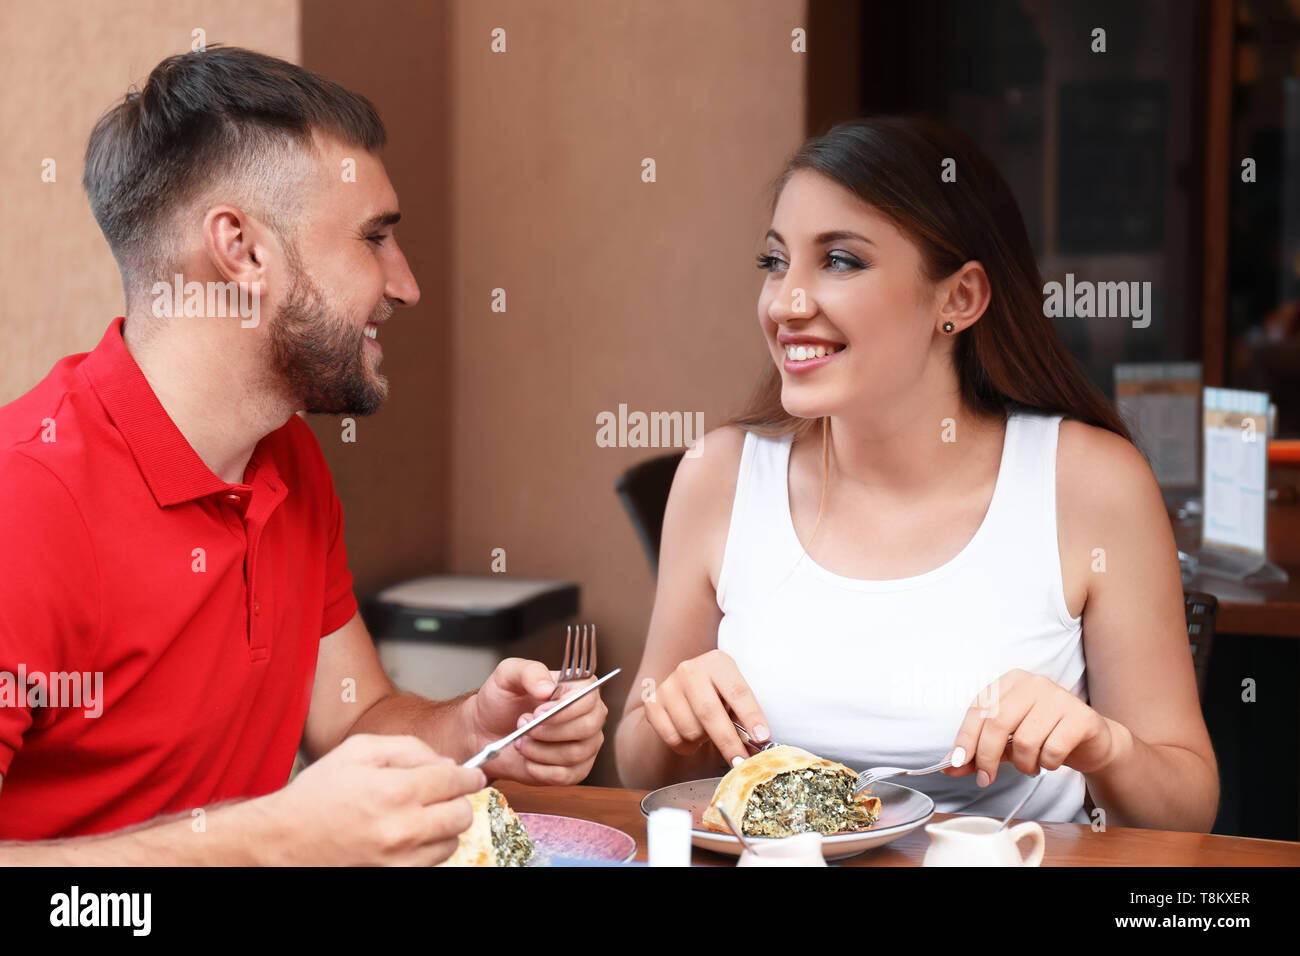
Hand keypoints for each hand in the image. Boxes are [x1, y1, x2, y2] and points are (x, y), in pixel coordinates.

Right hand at [273, 734, 485, 864]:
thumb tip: (447, 763)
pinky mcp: (393, 876)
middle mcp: (401, 829)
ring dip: (444, 826)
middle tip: (444, 793)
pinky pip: (431, 862)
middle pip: (461, 815)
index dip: (469, 776)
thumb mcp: (358, 751)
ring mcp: (398, 859)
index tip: (472, 775)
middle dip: (458, 800)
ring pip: (451, 842)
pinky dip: (428, 847)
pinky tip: (409, 834)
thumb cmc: (317, 794)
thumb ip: (409, 749)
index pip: (455, 782)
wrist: (282, 841)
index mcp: (394, 791)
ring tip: (420, 814)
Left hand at [466, 657, 606, 785]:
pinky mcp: (575, 770)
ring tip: (520, 741)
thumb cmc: (501, 700)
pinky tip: (527, 759)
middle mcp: (589, 715)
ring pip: (575, 753)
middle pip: (587, 727)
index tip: (537, 712)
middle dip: (549, 731)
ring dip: (540, 751)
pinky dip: (540, 770)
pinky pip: (566, 776)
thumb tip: (548, 689)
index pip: (589, 697)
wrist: (486, 731)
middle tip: (522, 725)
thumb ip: (529, 672)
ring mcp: (585, 745)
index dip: (564, 708)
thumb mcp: (508, 675)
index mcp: (578, 688)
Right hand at [640, 649, 766, 767]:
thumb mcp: (734, 696)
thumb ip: (745, 719)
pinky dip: (686, 746)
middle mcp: (690, 670)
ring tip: (708, 733)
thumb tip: (758, 748)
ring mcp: (668, 686)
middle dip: (728, 742)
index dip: (750, 716)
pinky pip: (672, 738)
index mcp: (717, 663)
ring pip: (690, 729)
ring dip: (703, 741)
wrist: (684, 687)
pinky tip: (691, 735)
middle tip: (740, 762)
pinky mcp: (652, 703)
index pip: (737, 691)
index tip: (762, 737)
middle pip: (709, 713)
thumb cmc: (718, 694)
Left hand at [944, 669, 1127, 787]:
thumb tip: (949, 767)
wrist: (1092, 743)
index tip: (957, 763)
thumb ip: (978, 752)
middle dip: (987, 757)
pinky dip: (1047, 763)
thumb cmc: (1044, 737)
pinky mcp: (1080, 717)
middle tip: (987, 778)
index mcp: (1011, 681)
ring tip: (1031, 764)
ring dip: (1023, 763)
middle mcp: (1034, 683)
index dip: (965, 738)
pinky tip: (1051, 761)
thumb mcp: (1006, 742)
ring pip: (1025, 740)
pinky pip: (1052, 749)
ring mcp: (1059, 697)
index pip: (979, 709)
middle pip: (997, 723)